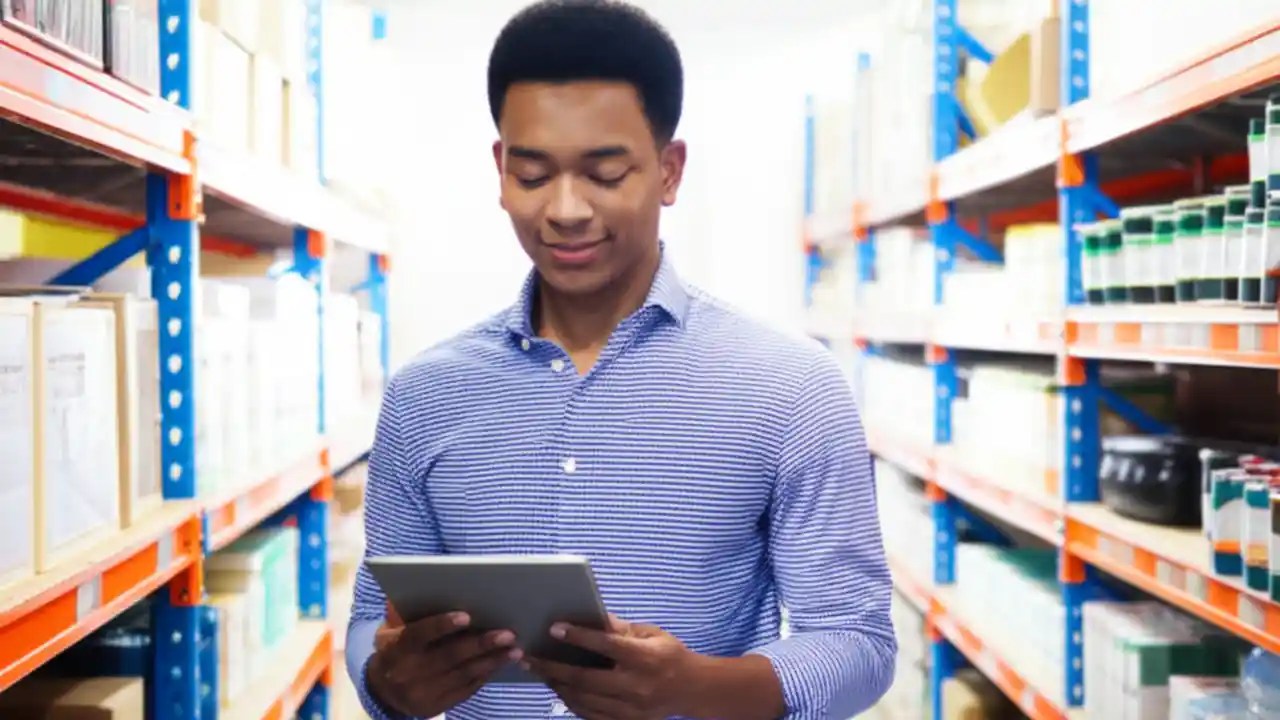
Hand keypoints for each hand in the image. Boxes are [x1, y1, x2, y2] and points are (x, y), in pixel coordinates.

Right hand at [366, 604, 521, 716]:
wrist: (382, 692)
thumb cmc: (395, 650)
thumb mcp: (392, 632)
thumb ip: (410, 614)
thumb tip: (441, 590)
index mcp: (397, 649)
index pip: (420, 634)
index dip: (442, 625)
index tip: (467, 616)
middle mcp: (409, 672)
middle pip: (450, 657)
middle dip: (481, 644)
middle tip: (508, 633)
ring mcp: (423, 693)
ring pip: (464, 675)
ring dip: (492, 661)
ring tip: (514, 650)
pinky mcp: (436, 707)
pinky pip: (466, 690)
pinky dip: (485, 675)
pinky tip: (500, 663)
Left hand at [525, 614, 696, 719]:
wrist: (693, 689)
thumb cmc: (669, 654)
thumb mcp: (650, 633)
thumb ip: (620, 628)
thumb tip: (590, 615)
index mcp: (645, 658)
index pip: (606, 646)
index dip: (579, 637)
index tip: (553, 628)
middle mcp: (637, 686)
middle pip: (585, 679)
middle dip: (552, 668)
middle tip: (527, 657)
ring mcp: (631, 710)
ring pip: (583, 700)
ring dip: (557, 685)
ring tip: (538, 671)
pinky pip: (590, 715)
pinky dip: (571, 702)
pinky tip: (559, 688)